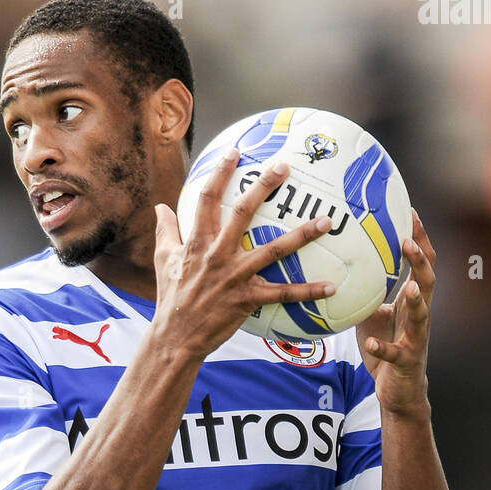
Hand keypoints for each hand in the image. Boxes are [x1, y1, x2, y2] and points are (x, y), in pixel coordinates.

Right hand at [153, 149, 336, 359]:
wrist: (175, 337)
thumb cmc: (170, 297)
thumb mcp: (163, 260)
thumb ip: (165, 231)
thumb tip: (160, 207)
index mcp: (197, 241)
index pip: (207, 199)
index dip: (220, 173)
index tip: (235, 153)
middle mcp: (217, 254)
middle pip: (243, 212)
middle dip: (264, 187)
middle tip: (285, 167)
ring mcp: (234, 277)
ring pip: (273, 250)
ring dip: (302, 235)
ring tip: (325, 221)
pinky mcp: (247, 299)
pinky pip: (283, 294)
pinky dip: (308, 291)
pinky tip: (331, 286)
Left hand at [355, 210, 435, 415]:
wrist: (399, 390)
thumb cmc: (386, 347)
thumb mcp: (373, 314)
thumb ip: (366, 291)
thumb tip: (340, 262)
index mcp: (412, 301)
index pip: (421, 264)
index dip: (419, 238)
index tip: (410, 212)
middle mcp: (420, 316)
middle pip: (427, 282)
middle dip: (420, 260)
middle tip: (408, 240)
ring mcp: (416, 339)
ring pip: (422, 316)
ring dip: (416, 301)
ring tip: (408, 287)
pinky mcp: (407, 362)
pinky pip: (396, 353)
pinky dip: (384, 347)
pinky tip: (373, 343)